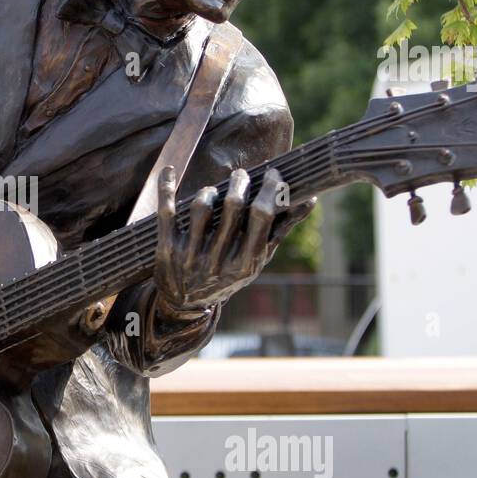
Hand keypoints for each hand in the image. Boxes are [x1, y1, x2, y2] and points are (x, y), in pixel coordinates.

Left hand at [153, 165, 314, 312]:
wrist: (184, 306)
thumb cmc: (228, 277)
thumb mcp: (256, 261)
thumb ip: (280, 231)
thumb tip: (309, 201)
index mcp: (245, 263)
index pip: (261, 216)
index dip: (268, 189)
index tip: (272, 173)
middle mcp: (219, 261)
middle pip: (232, 206)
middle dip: (240, 182)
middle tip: (241, 174)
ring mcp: (191, 255)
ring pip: (202, 207)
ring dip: (210, 191)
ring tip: (215, 190)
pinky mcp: (167, 249)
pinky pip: (166, 212)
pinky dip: (167, 188)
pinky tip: (170, 171)